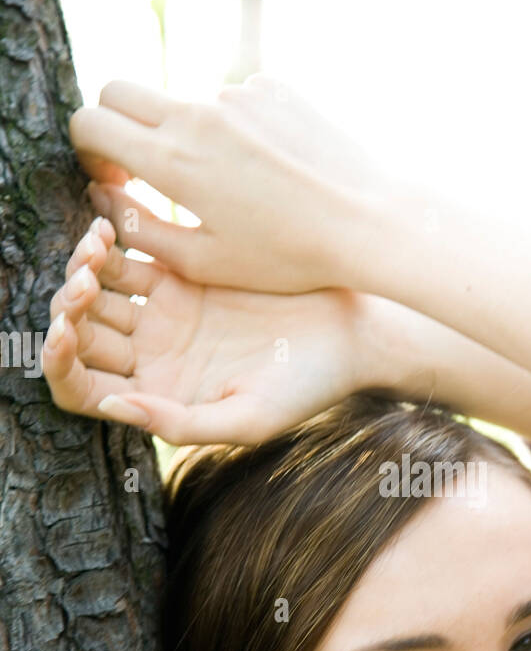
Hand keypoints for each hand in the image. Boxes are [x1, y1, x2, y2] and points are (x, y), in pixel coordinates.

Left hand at [42, 217, 369, 444]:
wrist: (352, 333)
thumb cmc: (308, 388)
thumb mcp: (248, 420)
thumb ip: (179, 423)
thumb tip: (112, 404)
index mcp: (158, 396)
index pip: (81, 389)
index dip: (59, 366)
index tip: (62, 337)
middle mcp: (151, 357)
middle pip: (79, 334)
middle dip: (66, 311)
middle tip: (83, 285)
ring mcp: (164, 314)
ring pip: (96, 290)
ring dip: (81, 270)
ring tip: (96, 250)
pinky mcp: (182, 275)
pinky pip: (128, 255)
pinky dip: (109, 240)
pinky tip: (110, 227)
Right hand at [69, 76, 394, 294]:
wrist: (368, 222)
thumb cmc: (287, 257)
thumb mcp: (204, 262)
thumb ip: (139, 228)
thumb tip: (102, 196)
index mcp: (172, 159)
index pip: (89, 122)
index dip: (88, 152)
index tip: (114, 182)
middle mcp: (198, 113)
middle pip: (119, 90)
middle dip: (116, 125)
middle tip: (142, 170)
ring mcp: (237, 94)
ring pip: (185, 103)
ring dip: (189, 136)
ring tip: (236, 190)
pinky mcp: (272, 87)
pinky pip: (234, 104)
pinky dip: (236, 132)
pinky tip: (272, 172)